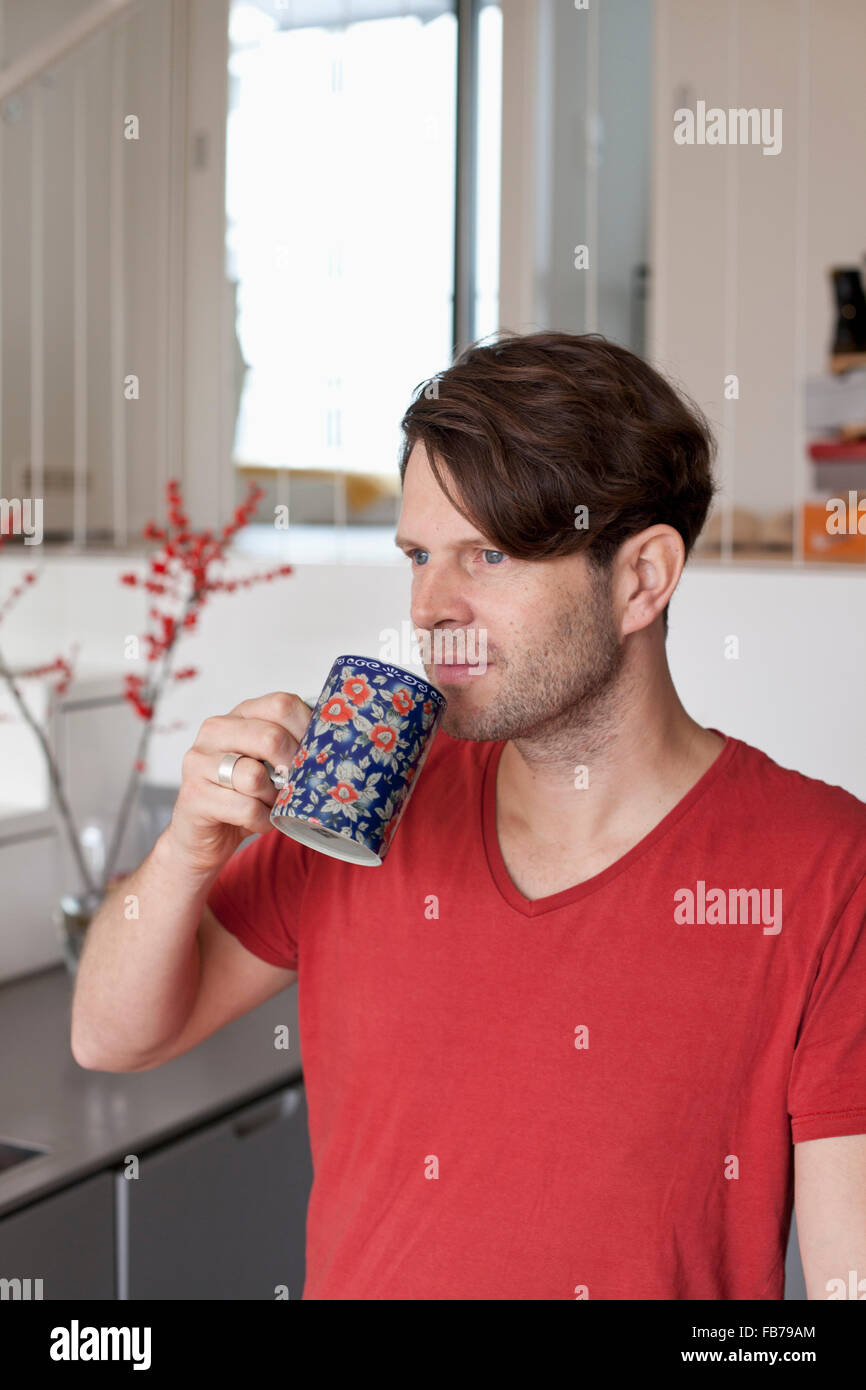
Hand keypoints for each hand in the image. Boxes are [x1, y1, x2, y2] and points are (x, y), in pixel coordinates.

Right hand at [165, 691, 311, 875]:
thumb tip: (336, 742)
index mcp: (239, 715)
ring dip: (273, 799)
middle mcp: (215, 730)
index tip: (316, 755)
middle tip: (297, 786)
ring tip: (270, 804)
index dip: (308, 731)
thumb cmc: (246, 796)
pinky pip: (245, 807)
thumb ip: (294, 747)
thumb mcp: (272, 764)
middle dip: (293, 768)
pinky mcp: (194, 795)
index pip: (282, 704)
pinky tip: (256, 820)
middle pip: (270, 737)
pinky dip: (261, 820)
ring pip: (254, 777)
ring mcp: (199, 762)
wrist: (204, 836)